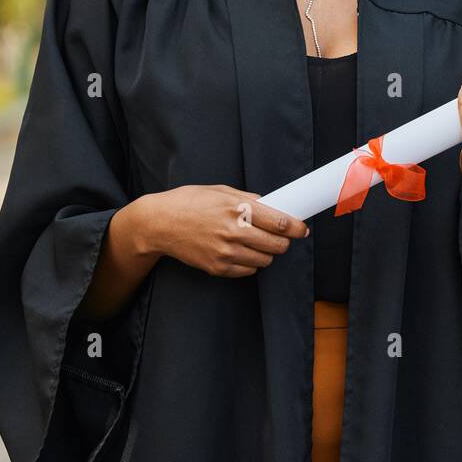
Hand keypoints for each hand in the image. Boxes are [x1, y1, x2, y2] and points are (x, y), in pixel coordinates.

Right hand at [135, 184, 308, 276]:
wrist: (158, 224)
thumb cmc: (188, 202)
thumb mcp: (221, 191)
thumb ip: (248, 199)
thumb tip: (271, 205)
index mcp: (237, 208)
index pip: (280, 223)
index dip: (296, 227)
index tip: (302, 228)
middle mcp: (234, 231)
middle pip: (277, 245)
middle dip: (284, 241)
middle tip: (282, 236)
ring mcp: (225, 252)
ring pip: (265, 260)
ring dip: (268, 253)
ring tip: (259, 243)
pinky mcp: (217, 267)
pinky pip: (248, 270)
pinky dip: (251, 263)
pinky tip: (243, 252)